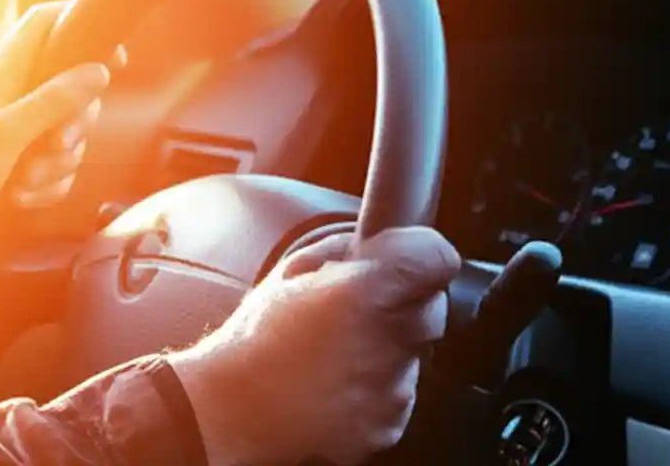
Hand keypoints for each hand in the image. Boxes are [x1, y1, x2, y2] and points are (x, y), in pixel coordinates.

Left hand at [0, 1, 112, 275]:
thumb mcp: (4, 134)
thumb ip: (52, 101)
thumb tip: (96, 73)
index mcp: (1, 74)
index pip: (45, 24)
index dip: (80, 26)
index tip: (112, 57)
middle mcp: (9, 96)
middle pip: (70, 88)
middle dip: (75, 124)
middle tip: (56, 144)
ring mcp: (13, 131)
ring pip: (65, 134)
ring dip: (57, 164)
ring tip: (26, 180)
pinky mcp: (15, 164)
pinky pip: (54, 168)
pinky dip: (45, 186)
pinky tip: (22, 197)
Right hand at [170, 227, 459, 465]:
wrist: (231, 413)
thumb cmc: (253, 343)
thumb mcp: (292, 268)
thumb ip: (343, 248)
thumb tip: (372, 244)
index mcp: (367, 294)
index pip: (437, 257)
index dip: (422, 253)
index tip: (407, 257)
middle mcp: (389, 342)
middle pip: (431, 308)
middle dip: (402, 303)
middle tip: (359, 308)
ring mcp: (392, 390)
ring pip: (412, 353)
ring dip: (386, 347)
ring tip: (334, 352)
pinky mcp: (388, 425)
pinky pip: (398, 392)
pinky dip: (375, 386)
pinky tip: (334, 383)